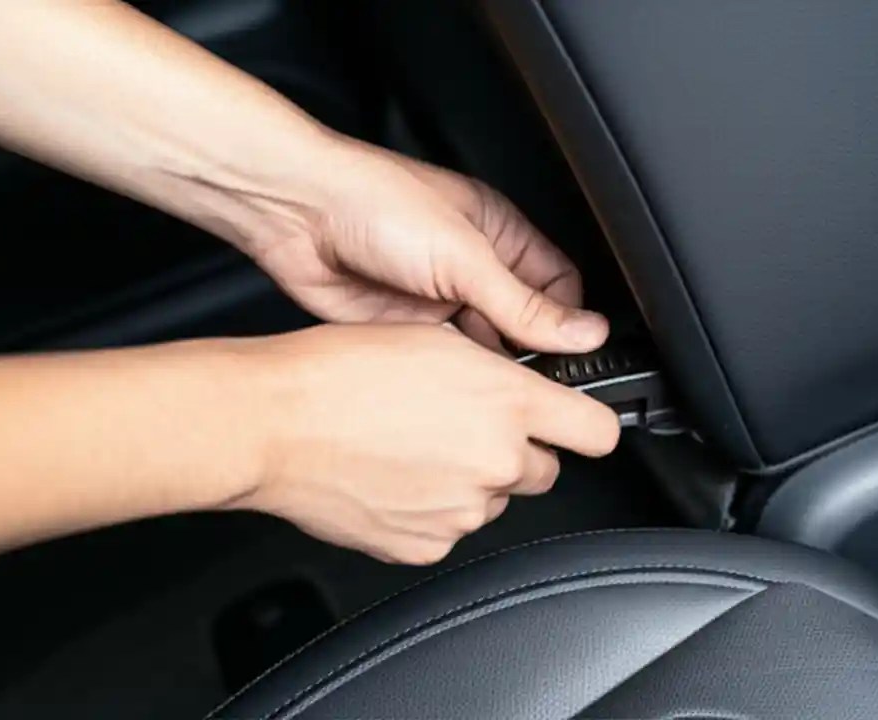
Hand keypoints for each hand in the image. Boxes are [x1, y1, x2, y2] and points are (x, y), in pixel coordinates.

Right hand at [228, 324, 620, 564]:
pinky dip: (431, 510)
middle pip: (543, 469)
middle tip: (464, 428)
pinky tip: (393, 478)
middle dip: (515, 451)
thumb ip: (496, 373)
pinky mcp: (426, 545)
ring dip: (469, 481)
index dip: (590, 426)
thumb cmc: (339, 372)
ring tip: (412, 449)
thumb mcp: (436, 340)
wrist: (273, 423)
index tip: (581, 426)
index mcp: (507, 402)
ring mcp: (462, 510)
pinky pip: (449, 529)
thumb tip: (518, 389)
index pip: (598, 431)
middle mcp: (495, 460)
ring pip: (492, 500)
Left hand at [235, 136, 608, 354]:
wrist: (294, 213)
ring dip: (486, 368)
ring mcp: (437, 300)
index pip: (558, 287)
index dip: (568, 323)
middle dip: (528, 353)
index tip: (572, 358)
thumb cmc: (373, 202)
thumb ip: (525, 304)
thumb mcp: (464, 256)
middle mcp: (471, 268)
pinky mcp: (403, 329)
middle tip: (533, 382)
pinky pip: (440, 362)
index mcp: (499, 234)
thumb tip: (584, 332)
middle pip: (521, 324)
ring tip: (492, 386)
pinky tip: (452, 385)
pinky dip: (448, 377)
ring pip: (481, 349)